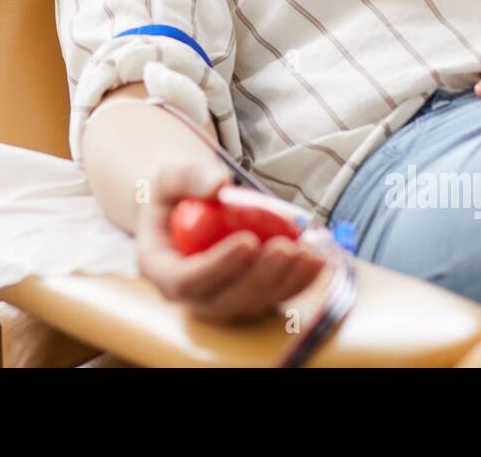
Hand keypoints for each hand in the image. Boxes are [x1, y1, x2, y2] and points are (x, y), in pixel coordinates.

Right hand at [134, 160, 326, 323]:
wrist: (184, 208)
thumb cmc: (173, 194)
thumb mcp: (168, 178)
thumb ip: (187, 178)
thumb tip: (219, 183)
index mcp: (161, 270)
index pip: (187, 281)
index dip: (219, 266)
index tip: (248, 241)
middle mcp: (190, 295)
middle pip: (225, 301)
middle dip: (260, 278)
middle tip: (285, 248)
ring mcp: (220, 300)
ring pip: (254, 304)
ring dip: (285, 282)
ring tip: (308, 253)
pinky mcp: (247, 298)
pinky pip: (274, 298)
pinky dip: (299, 282)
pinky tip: (319, 261)